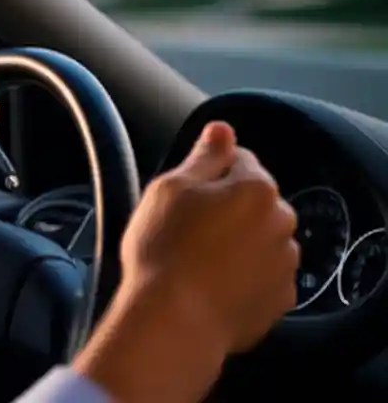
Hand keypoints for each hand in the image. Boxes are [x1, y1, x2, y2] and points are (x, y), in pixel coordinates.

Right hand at [74, 121, 298, 401]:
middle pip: (254, 200)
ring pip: (259, 238)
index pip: (239, 159)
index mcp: (256, 188)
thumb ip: (203, 155)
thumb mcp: (170, 188)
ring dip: (238, 241)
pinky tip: (212, 283)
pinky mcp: (279, 299)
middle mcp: (282, 221)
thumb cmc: (164, 248)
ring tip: (198, 260)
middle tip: (186, 227)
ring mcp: (284, 263)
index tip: (185, 193)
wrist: (173, 319)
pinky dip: (244, 276)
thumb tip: (223, 128)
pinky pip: (262, 275)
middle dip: (228, 207)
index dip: (208, 172)